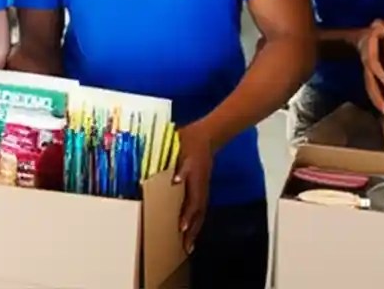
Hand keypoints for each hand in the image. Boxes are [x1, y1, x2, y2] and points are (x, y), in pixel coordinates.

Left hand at [173, 122, 214, 253]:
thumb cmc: (190, 141)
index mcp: (196, 178)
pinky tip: (189, 229)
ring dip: (195, 229)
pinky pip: (199, 208)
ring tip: (188, 246)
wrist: (206, 135)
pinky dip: (195, 221)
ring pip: (200, 213)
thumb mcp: (181, 148)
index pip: (193, 201)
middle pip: (198, 213)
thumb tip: (177, 180)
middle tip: (186, 248)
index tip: (182, 229)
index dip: (188, 216)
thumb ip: (181, 165)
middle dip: (192, 231)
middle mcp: (201, 187)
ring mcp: (203, 189)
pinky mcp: (201, 188)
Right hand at [355, 19, 383, 114]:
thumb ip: (381, 26)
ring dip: (378, 101)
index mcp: (369, 54)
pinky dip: (380, 99)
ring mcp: (368, 73)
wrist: (357, 39)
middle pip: (370, 84)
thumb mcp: (376, 26)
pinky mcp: (372, 77)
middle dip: (378, 97)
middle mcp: (367, 66)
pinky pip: (375, 89)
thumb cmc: (371, 33)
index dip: (381, 74)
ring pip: (371, 89)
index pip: (374, 66)